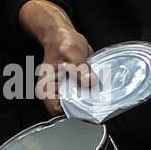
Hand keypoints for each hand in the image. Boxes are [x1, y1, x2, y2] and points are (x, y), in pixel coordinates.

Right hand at [17, 0, 92, 116]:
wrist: (65, 36)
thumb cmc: (62, 43)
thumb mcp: (72, 52)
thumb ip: (80, 69)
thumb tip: (88, 82)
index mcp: (48, 87)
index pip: (57, 110)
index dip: (72, 113)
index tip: (88, 111)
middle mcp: (57, 92)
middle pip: (71, 110)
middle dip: (86, 109)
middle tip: (99, 104)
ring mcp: (68, 91)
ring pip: (81, 104)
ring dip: (92, 102)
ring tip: (101, 97)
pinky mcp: (78, 88)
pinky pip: (88, 96)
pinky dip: (95, 95)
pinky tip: (102, 91)